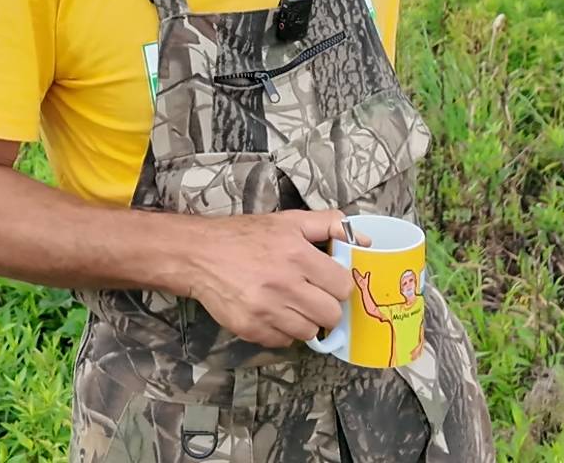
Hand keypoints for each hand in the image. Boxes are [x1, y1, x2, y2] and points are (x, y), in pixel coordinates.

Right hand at [183, 209, 352, 348]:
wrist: (199, 255)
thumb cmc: (245, 236)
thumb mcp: (289, 221)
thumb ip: (329, 225)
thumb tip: (364, 239)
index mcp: (297, 254)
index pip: (342, 285)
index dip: (337, 284)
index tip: (327, 280)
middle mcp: (284, 284)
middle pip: (330, 314)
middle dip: (326, 306)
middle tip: (312, 294)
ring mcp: (266, 310)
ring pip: (310, 332)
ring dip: (306, 320)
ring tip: (291, 303)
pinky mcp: (251, 329)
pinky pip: (285, 341)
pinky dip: (284, 330)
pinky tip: (273, 312)